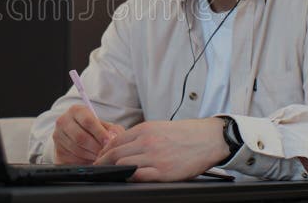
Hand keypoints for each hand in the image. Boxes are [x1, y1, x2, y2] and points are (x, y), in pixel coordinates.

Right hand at [52, 104, 125, 163]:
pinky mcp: (58, 152)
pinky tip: (92, 160)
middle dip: (96, 147)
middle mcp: (63, 121)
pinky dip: (85, 162)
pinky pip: (73, 160)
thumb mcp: (103, 125)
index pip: (88, 121)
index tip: (109, 141)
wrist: (76, 136)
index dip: (100, 133)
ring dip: (92, 156)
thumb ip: (111, 130)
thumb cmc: (93, 129)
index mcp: (76, 111)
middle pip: (81, 137)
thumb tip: (114, 138)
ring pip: (77, 150)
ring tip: (101, 157)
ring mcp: (58, 137)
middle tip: (106, 152)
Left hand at [94, 117, 229, 181]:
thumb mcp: (158, 127)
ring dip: (115, 171)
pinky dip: (130, 178)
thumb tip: (121, 145)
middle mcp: (147, 142)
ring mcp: (155, 157)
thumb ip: (140, 135)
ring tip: (112, 175)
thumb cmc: (183, 134)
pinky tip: (128, 179)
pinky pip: (139, 176)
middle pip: (115, 154)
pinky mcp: (163, 172)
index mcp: (145, 130)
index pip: (115, 141)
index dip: (104, 151)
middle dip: (103, 163)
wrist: (207, 139)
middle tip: (99, 168)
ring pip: (123, 165)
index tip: (100, 157)